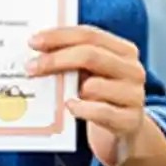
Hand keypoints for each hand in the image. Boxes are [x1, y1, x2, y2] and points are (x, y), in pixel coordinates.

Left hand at [26, 25, 148, 165]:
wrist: (125, 131)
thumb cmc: (101, 94)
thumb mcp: (90, 72)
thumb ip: (72, 57)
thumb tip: (37, 50)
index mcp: (123, 50)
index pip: (89, 35)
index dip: (59, 36)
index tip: (33, 42)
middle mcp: (133, 70)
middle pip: (90, 55)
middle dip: (55, 59)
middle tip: (30, 67)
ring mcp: (135, 96)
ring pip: (94, 85)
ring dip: (69, 89)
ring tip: (58, 93)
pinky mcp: (130, 121)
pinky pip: (100, 112)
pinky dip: (81, 109)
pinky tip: (70, 107)